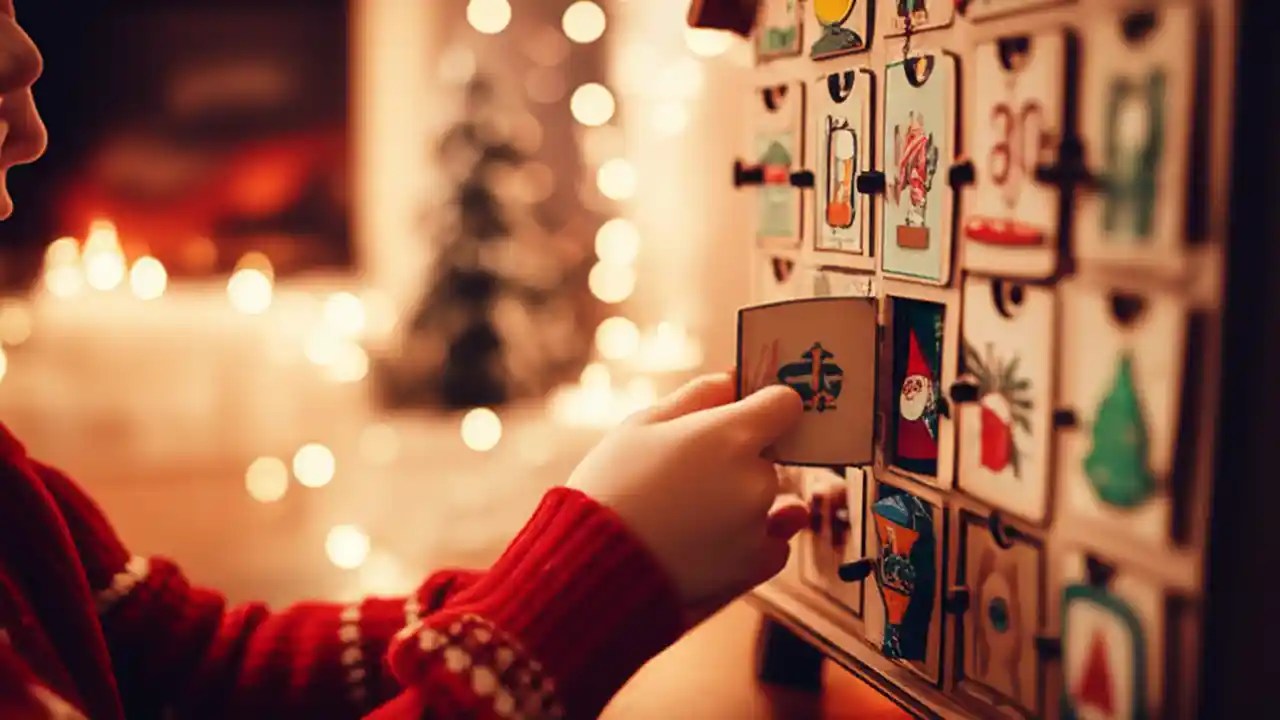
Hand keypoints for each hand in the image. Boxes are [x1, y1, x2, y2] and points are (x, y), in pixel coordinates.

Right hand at [567, 373, 807, 623]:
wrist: (589, 566)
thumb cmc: (609, 485)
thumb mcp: (641, 424)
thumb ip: (698, 395)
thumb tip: (734, 379)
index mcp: (732, 434)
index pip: (786, 404)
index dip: (765, 406)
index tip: (746, 415)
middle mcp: (756, 479)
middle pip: (768, 457)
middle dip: (739, 462)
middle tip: (685, 478)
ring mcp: (758, 525)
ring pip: (765, 501)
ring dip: (740, 504)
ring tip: (687, 516)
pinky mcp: (754, 567)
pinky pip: (771, 544)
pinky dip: (749, 542)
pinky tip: (706, 542)